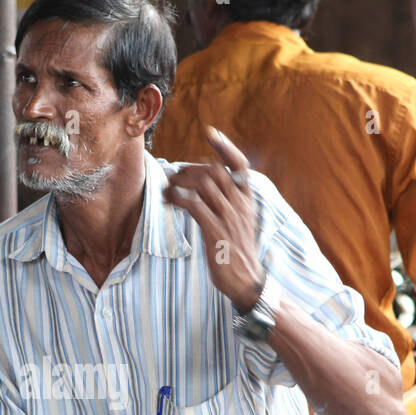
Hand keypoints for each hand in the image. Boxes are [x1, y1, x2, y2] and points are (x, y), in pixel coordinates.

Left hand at [161, 126, 265, 311]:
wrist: (247, 282)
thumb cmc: (238, 253)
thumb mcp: (239, 223)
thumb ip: (229, 203)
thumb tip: (209, 187)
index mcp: (247, 200)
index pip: (240, 164)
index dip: (225, 147)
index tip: (210, 133)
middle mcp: (240, 205)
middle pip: (214, 170)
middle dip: (190, 168)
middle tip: (175, 176)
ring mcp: (229, 217)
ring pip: (203, 184)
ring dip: (180, 182)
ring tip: (168, 189)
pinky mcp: (216, 231)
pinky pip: (194, 205)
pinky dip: (178, 198)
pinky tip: (169, 201)